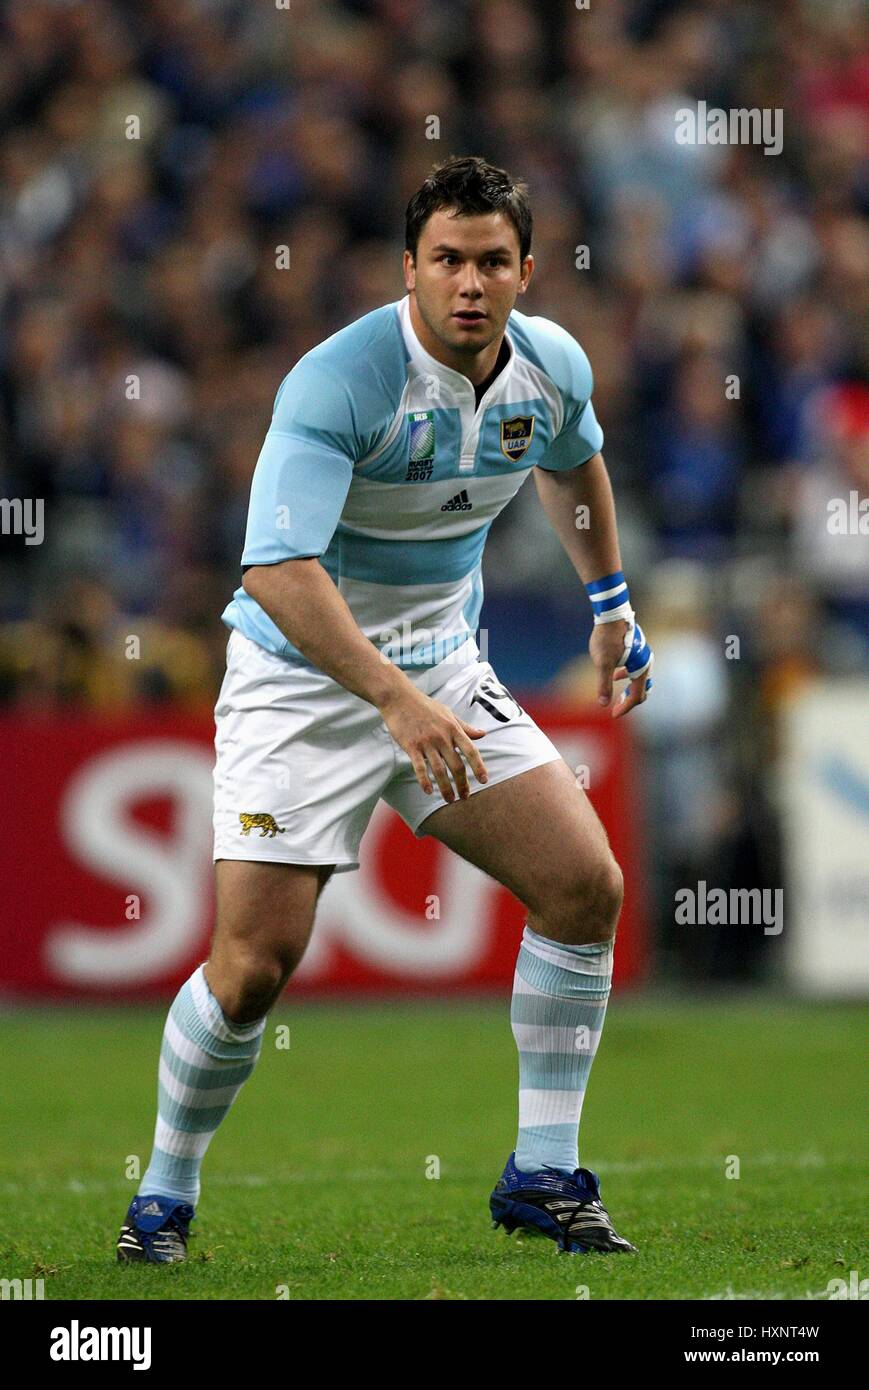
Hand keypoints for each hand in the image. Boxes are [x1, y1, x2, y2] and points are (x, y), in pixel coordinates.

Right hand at [378, 685, 488, 801]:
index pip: (471, 750)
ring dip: (445, 788)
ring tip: (449, 799)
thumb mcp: (448, 713)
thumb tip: (482, 734)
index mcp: (453, 729)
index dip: (479, 766)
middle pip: (456, 765)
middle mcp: (442, 737)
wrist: (400, 698)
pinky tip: (428, 791)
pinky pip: (419, 767)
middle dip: (462, 784)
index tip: (484, 780)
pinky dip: (424, 781)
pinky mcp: (411, 746)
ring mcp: (426, 742)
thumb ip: (465, 727)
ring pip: (439, 770)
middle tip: (464, 797)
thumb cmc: (425, 706)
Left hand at [589, 619, 652, 718]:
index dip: (625, 707)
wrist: (612, 615)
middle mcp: (646, 664)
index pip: (636, 696)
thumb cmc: (607, 638)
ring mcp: (644, 656)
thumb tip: (603, 704)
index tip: (613, 714)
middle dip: (629, 701)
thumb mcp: (602, 663)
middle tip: (616, 708)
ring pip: (640, 680)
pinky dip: (628, 677)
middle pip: (642, 690)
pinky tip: (617, 674)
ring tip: (617, 695)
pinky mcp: (638, 650)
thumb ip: (604, 684)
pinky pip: (637, 669)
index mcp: (640, 669)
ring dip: (629, 689)